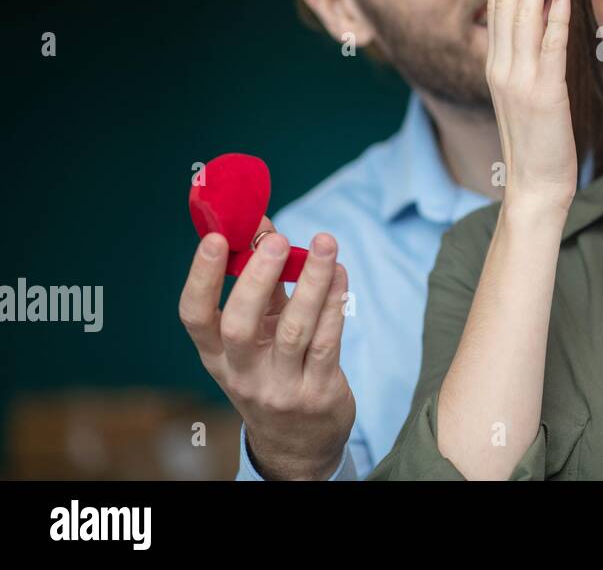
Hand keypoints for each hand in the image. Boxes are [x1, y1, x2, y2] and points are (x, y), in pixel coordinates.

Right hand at [178, 217, 354, 479]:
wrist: (299, 443)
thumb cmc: (274, 369)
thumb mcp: (257, 334)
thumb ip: (262, 283)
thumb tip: (262, 225)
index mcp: (216, 355)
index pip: (194, 316)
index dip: (201, 276)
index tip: (217, 237)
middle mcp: (242, 373)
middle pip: (240, 325)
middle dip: (257, 278)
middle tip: (275, 238)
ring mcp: (281, 386)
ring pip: (295, 330)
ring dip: (311, 282)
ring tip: (324, 243)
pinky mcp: (318, 392)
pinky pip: (327, 342)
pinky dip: (335, 303)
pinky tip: (341, 273)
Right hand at [486, 0, 576, 205]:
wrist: (535, 188)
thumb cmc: (540, 141)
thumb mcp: (531, 89)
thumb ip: (535, 49)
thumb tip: (547, 5)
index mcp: (497, 63)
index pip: (498, 3)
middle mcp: (501, 66)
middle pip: (505, 1)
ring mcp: (519, 81)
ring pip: (521, 18)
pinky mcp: (542, 96)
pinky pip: (548, 49)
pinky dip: (554, 18)